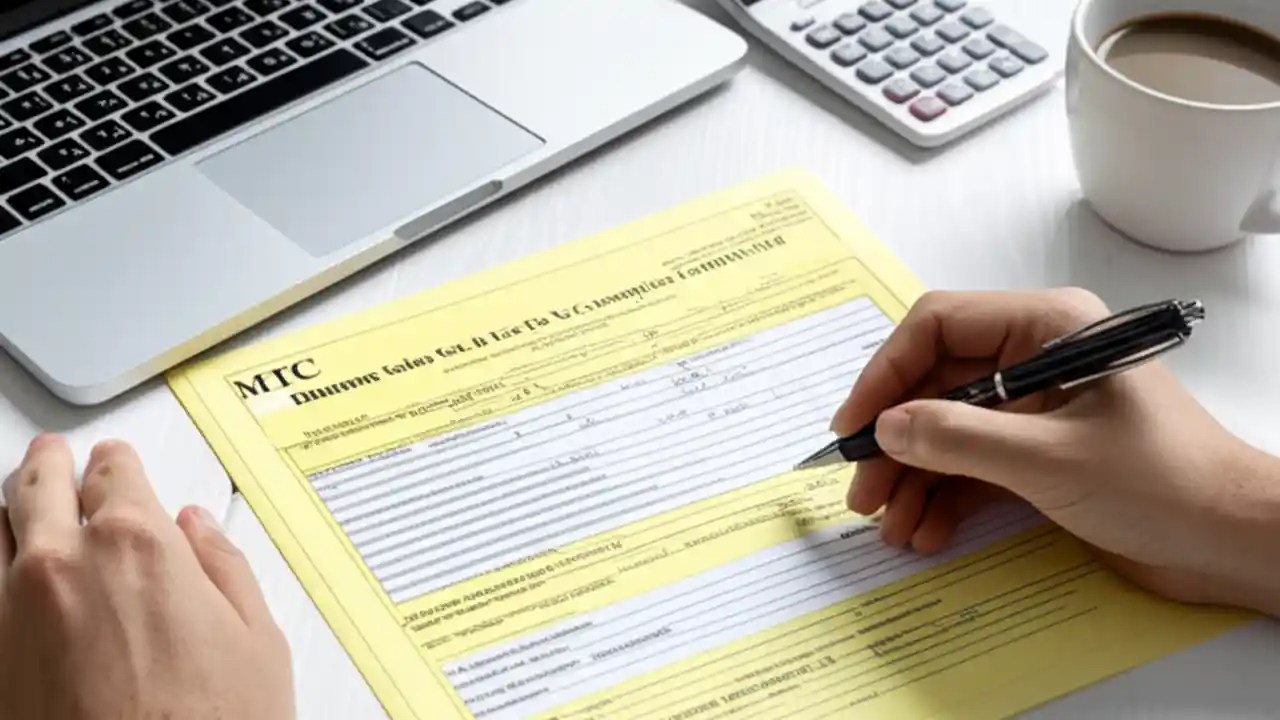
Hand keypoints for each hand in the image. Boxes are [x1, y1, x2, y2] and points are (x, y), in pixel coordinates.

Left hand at [0, 435, 293, 718]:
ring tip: (23, 502)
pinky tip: (4, 564)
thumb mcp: (258, 643)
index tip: (118, 463)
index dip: (119, 462)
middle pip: (39, 486)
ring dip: (12, 506)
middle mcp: (64, 563)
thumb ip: (226, 569)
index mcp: (139, 544)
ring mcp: (10, 609)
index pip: (118, 472)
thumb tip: (201, 531)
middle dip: (50, 466)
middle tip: (55, 459)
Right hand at [832, 288, 1279, 616]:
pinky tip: (925, 530)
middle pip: (935, 384)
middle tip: (861, 490)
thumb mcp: (1050, 460)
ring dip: (914, 476)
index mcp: (1047, 327)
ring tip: (890, 524)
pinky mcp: (1040, 452)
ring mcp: (1037, 406)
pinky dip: (945, 496)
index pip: (939, 326)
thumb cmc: (1164, 484)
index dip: (886, 372)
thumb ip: (960, 438)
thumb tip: (886, 428)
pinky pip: (973, 464)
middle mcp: (1037, 357)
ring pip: (947, 429)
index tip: (854, 425)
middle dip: (894, 440)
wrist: (1232, 542)